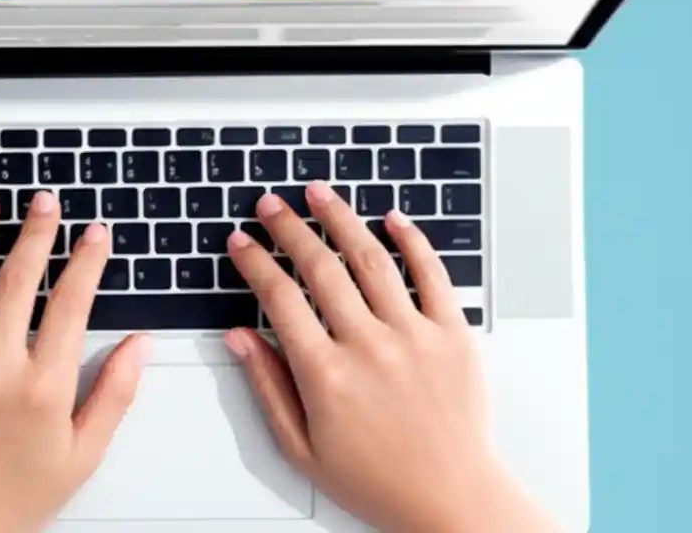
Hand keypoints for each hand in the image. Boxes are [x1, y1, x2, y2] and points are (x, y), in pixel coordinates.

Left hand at [0, 190, 151, 532]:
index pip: (71, 304)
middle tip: (44, 203)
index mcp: (42, 388)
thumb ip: (115, 394)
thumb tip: (139, 346)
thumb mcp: (83, 454)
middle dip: (35, 232)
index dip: (86, 261)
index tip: (94, 235)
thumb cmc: (15, 498)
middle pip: (16, 281)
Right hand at [223, 182, 557, 532]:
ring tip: (319, 194)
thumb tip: (239, 337)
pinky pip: (431, 273)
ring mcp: (413, 336)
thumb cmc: (376, 479)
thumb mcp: (301, 447)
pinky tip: (391, 218)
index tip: (241, 242)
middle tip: (271, 204)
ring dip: (340, 218)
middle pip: (320, 267)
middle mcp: (368, 347)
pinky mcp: (453, 334)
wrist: (450, 498)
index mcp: (325, 375)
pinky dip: (411, 239)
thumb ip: (267, 387)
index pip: (279, 298)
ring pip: (370, 258)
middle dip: (288, 228)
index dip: (255, 262)